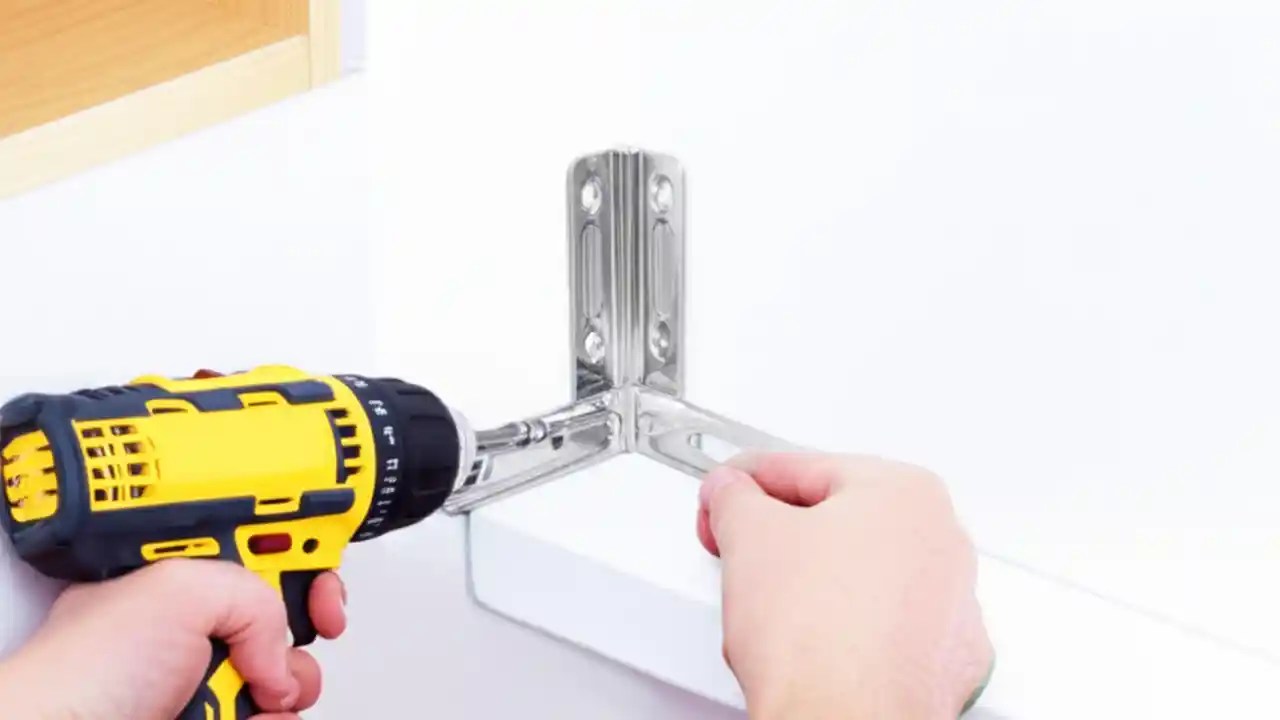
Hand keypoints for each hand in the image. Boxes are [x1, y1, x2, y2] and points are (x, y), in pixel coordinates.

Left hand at [0, 560, 346, 719]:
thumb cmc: (82, 673)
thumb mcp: (180, 590)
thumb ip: (252, 589)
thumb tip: (280, 642)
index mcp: (178, 577)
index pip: (260, 550)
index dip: (302, 559)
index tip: (325, 577)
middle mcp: (191, 628)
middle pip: (285, 616)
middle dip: (304, 629)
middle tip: (298, 636)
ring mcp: (199, 680)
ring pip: (284, 675)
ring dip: (289, 686)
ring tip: (259, 695)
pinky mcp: (208, 718)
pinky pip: (270, 717)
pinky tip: (248, 718)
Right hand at [698, 453, 992, 719]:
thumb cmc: (817, 637)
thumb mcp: (748, 535)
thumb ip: (734, 497)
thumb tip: (731, 493)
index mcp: (906, 493)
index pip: (806, 469)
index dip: (748, 483)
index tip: (726, 494)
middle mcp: (943, 543)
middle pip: (842, 521)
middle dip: (785, 535)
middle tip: (742, 549)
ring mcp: (951, 605)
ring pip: (865, 575)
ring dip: (817, 583)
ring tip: (774, 606)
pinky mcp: (944, 660)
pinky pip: (885, 627)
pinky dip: (850, 628)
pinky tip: (814, 641)